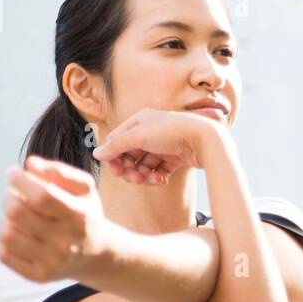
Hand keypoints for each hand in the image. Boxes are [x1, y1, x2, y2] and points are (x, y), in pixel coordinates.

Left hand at [0, 155, 110, 281]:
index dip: (20, 181)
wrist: (97, 254)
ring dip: (6, 220)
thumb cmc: (85, 214)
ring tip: (17, 217)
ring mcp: (52, 262)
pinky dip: (5, 240)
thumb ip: (59, 171)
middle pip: (17, 213)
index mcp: (79, 217)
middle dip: (8, 197)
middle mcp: (66, 242)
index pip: (41, 196)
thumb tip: (30, 164)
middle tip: (13, 194)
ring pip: (7, 234)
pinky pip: (4, 255)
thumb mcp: (84, 188)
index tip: (13, 172)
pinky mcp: (39, 276)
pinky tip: (18, 234)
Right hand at [92, 108, 218, 183]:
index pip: (117, 140)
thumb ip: (116, 145)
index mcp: (140, 121)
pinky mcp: (174, 157)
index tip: (116, 171)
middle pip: (129, 155)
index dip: (114, 156)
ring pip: (143, 165)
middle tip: (135, 179)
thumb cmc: (172, 132)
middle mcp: (150, 131)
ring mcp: (162, 145)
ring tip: (151, 180)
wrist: (206, 139)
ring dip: (143, 175)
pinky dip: (157, 176)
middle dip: (130, 169)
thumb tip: (96, 153)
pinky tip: (161, 179)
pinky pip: (157, 170)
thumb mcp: (140, 136)